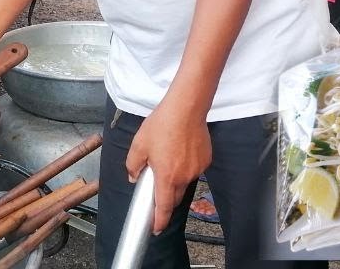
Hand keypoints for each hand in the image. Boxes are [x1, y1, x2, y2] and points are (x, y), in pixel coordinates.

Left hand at [125, 104, 211, 234]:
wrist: (186, 109)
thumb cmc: (161, 125)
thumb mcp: (139, 145)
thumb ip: (133, 165)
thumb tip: (134, 176)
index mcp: (166, 176)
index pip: (163, 207)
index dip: (159, 221)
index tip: (156, 229)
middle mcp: (184, 177)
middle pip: (174, 196)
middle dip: (165, 197)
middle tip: (156, 184)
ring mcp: (197, 169)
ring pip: (184, 181)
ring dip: (175, 177)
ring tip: (167, 157)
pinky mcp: (205, 160)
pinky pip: (193, 169)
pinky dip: (185, 166)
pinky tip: (179, 150)